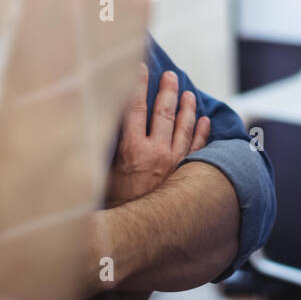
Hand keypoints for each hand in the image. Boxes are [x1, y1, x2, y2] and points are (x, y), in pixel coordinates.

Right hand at [106, 63, 210, 207]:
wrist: (136, 232)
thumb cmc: (113, 204)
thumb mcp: (101, 173)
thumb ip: (104, 148)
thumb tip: (94, 125)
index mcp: (131, 149)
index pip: (134, 108)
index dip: (136, 85)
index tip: (139, 67)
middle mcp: (155, 152)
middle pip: (163, 113)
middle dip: (167, 91)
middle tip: (171, 75)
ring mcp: (173, 163)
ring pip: (184, 128)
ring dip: (187, 108)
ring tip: (189, 94)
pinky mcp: (184, 174)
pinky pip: (197, 148)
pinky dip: (203, 133)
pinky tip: (206, 122)